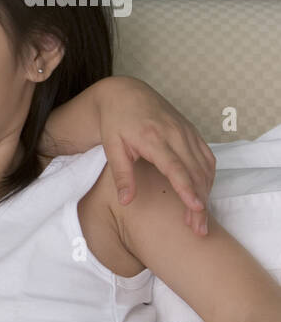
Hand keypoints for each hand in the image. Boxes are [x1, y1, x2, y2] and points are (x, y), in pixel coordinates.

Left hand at [99, 78, 215, 235]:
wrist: (124, 93)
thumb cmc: (115, 122)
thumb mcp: (111, 147)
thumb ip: (121, 174)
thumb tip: (126, 202)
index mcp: (153, 137)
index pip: (175, 167)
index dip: (187, 188)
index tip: (197, 207)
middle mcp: (175, 134)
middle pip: (194, 172)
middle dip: (200, 202)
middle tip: (198, 228)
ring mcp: (187, 132)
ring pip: (205, 167)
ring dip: (207, 193)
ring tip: (200, 218)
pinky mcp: (192, 132)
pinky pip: (207, 157)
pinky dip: (209, 177)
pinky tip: (204, 193)